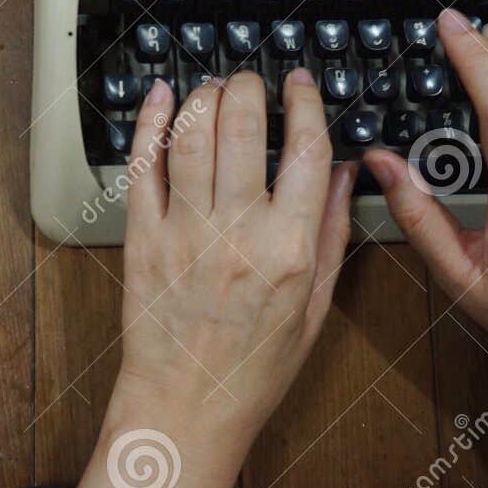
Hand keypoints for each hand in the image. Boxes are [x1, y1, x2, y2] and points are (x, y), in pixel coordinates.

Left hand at [77, 70, 355, 487]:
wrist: (187, 406)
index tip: (298, 84)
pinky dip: (150, 123)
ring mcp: (184, 232)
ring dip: (203, 98)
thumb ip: (331, 232)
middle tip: (250, 81)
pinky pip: (142, 166)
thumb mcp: (315, 306)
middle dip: (248, 88)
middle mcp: (237, 234)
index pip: (305, 150)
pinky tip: (161, 99)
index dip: (304, 103)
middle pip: (243, 128)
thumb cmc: (252, 367)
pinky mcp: (142, 238)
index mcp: (288, 249)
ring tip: (212, 89)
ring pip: (191, 137)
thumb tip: (345, 170)